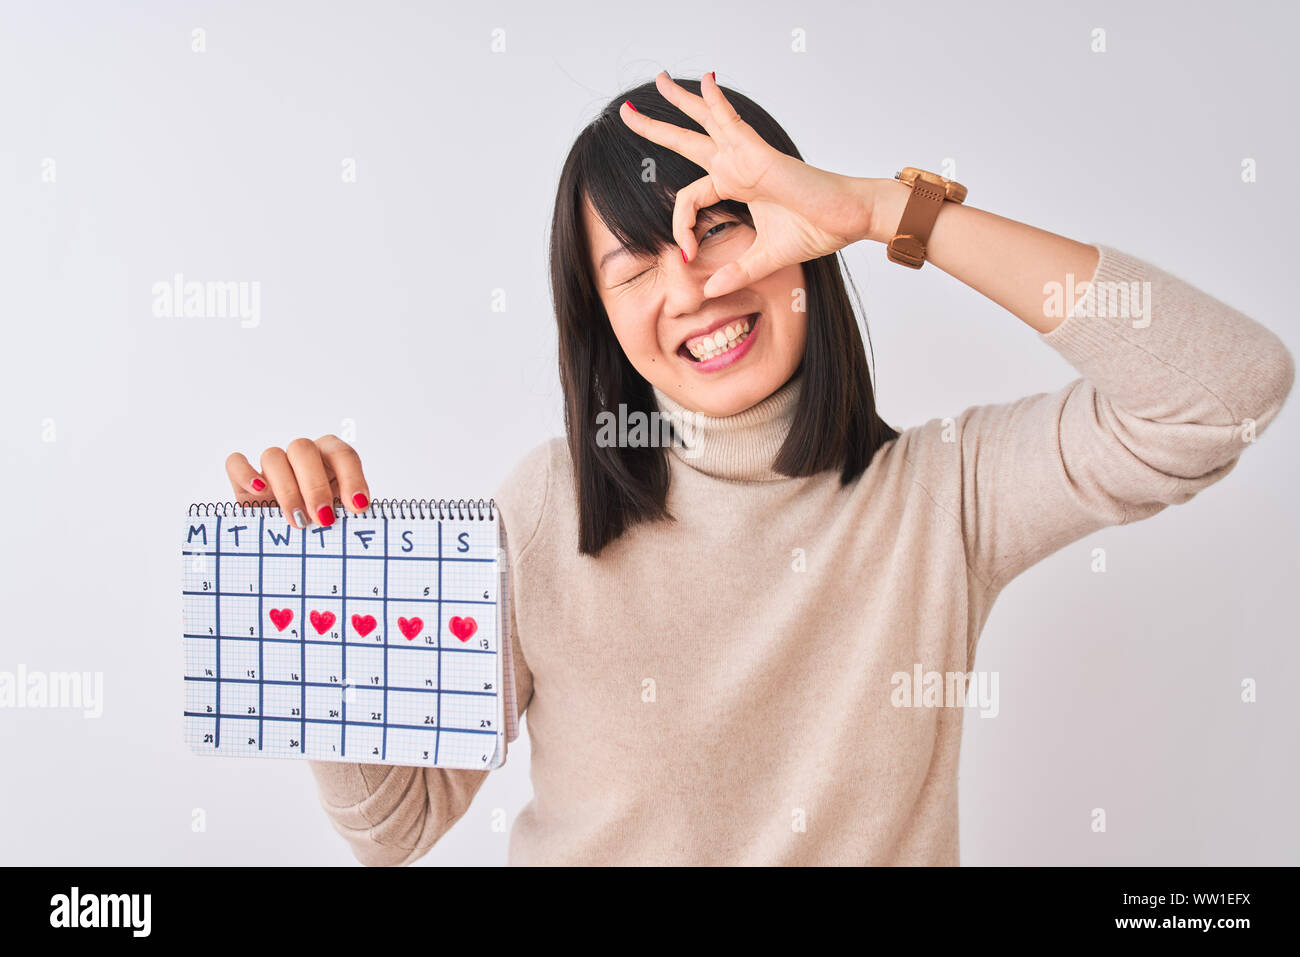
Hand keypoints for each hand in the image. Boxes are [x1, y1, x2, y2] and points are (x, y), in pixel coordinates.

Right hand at [225, 435, 371, 529]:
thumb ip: (350, 515)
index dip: (352, 478)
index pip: (342, 454)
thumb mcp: (341, 520)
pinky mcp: (243, 480)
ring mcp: (272, 466)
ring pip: (273, 456)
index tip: (358, 507)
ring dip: (287, 489)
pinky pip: (236, 463)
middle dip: (315, 486)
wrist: (292, 542)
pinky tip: (260, 491)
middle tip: (324, 519)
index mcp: (330, 459)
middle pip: (304, 449)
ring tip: (298, 522)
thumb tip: (362, 518)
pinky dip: (245, 474)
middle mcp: (301, 457)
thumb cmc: (322, 527)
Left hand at [619, 71, 878, 298]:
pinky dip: (719, 103)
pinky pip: (734, 123)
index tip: (686, 255)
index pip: (690, 197)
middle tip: (627, 113)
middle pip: (689, 140)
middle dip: (657, 127)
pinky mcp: (761, 155)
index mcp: (738, 184)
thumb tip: (709, 291)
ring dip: (680, 100)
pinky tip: (707, 83)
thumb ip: (737, 271)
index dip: (680, 227)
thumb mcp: (766, 258)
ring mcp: (748, 156)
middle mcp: (739, 165)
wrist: (849, 219)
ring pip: (706, 122)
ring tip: (658, 79)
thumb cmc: (816, 229)